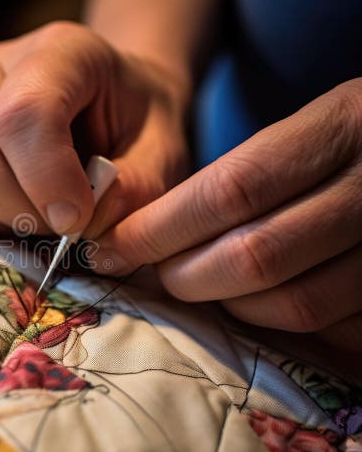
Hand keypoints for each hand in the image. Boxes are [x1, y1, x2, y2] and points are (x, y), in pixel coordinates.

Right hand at [0, 21, 190, 236]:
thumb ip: (135, 193)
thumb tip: (84, 234)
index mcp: (60, 50)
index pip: (24, 112)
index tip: (78, 219)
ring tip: (38, 219)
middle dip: (12, 208)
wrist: (117, 105)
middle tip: (60, 225)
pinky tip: (12, 215)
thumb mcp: (164, 157)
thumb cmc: (140, 127)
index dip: (47, 178)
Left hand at [95, 78, 361, 332]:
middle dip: (186, 275)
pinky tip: (254, 303)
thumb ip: (248, 171)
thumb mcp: (314, 125)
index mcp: (346, 124)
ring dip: (228, 305)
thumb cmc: (358, 137)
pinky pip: (334, 326)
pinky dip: (280, 324)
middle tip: (155, 274)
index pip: (234, 189)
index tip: (114, 245)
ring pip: (294, 302)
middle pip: (257, 254)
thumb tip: (149, 230)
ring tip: (199, 286)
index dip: (162, 227)